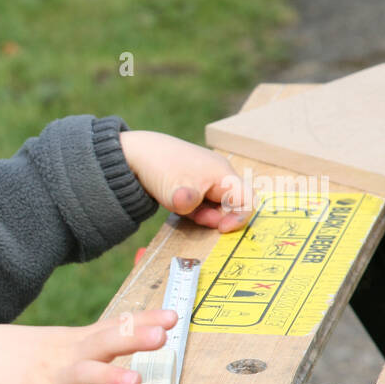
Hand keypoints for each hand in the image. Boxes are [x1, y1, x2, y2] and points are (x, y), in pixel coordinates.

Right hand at [0, 309, 178, 383]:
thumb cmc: (25, 356)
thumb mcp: (63, 343)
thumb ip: (97, 341)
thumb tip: (137, 332)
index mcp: (78, 342)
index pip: (115, 326)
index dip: (144, 320)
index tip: (174, 316)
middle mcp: (69, 356)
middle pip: (104, 342)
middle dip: (134, 338)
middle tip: (161, 335)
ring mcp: (52, 379)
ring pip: (85, 375)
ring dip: (110, 377)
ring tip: (136, 383)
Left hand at [119, 130, 253, 231]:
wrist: (137, 153)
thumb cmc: (160, 169)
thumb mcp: (176, 194)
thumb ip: (195, 209)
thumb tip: (206, 215)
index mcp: (223, 174)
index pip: (248, 200)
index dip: (239, 219)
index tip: (221, 229)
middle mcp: (220, 173)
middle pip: (232, 204)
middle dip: (215, 217)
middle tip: (193, 216)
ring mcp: (209, 176)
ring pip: (216, 204)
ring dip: (202, 213)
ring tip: (180, 205)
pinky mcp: (197, 181)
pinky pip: (204, 200)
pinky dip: (194, 208)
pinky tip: (178, 202)